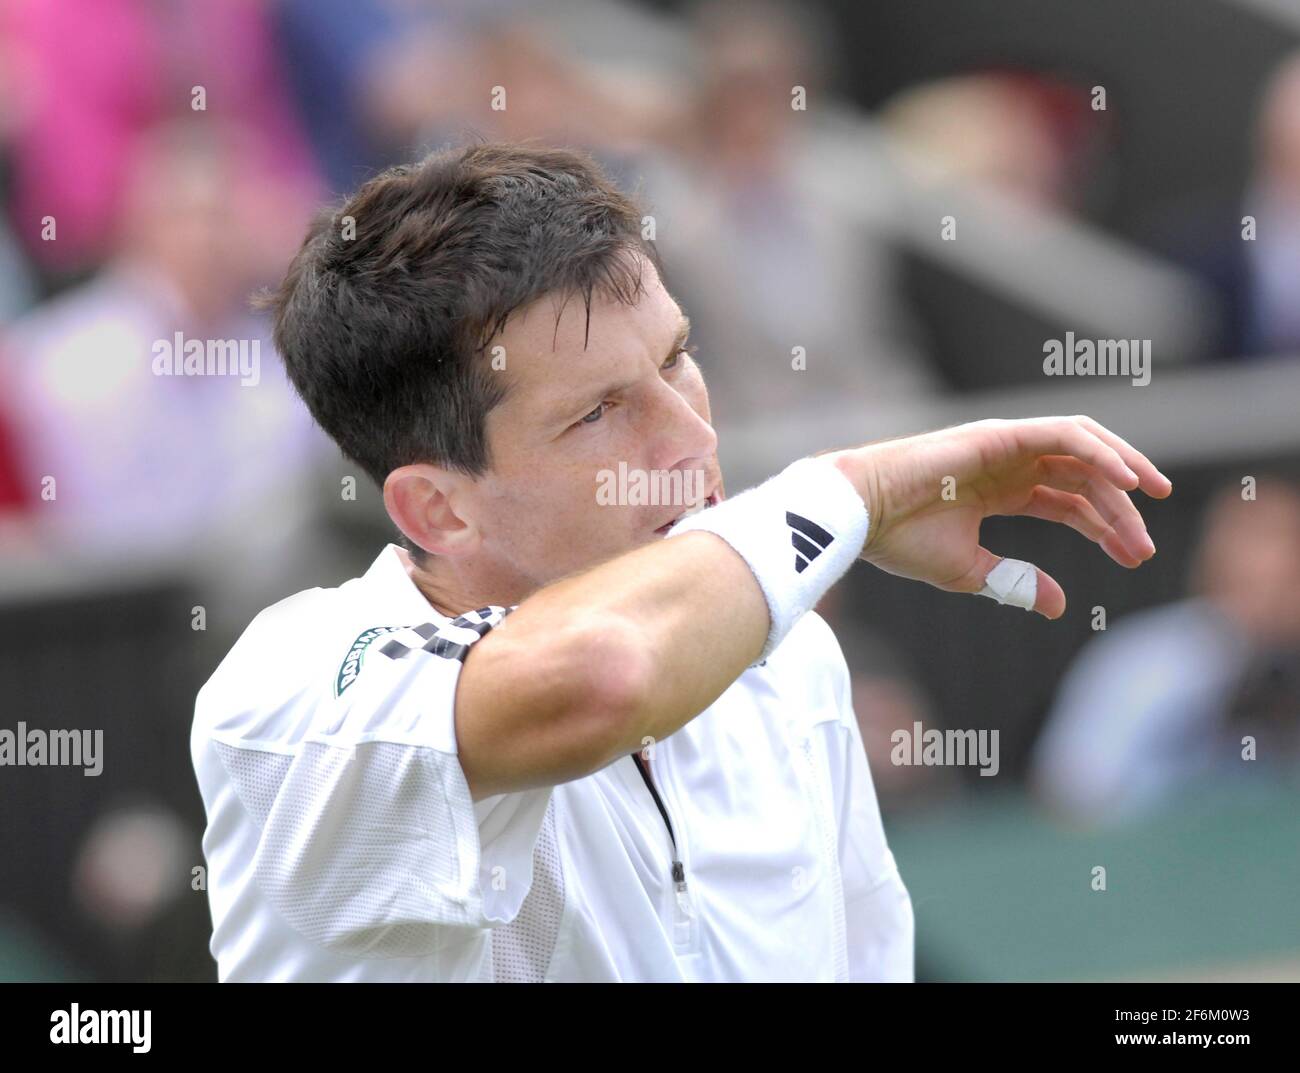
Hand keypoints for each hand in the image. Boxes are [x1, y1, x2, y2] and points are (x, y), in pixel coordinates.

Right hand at [825, 415, 1172, 618]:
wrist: (860, 514)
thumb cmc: (899, 539)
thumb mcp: (969, 571)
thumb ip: (1014, 582)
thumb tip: (1057, 605)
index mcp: (1000, 490)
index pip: (1070, 502)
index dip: (1106, 529)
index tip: (1134, 560)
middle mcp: (1008, 462)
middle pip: (1084, 478)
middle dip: (1121, 512)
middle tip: (1144, 551)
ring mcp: (1006, 444)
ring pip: (1083, 446)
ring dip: (1124, 467)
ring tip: (1154, 496)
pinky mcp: (1001, 434)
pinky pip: (1064, 435)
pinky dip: (1100, 452)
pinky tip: (1126, 481)